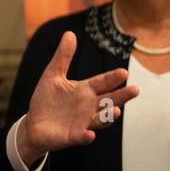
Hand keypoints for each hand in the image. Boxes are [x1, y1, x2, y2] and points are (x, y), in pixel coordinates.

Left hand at [16, 32, 138, 163]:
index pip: (102, 82)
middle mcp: (89, 106)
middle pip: (109, 100)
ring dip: (108, 116)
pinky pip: (82, 136)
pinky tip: (89, 134)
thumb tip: (69, 33)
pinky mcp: (73, 136)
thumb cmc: (47, 100)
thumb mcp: (52, 76)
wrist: (34, 124)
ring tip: (115, 111)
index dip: (111, 78)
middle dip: (121, 96)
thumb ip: (63, 57)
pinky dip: (86, 136)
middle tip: (135, 90)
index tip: (123, 72)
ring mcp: (83, 122)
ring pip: (101, 119)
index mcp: (85, 90)